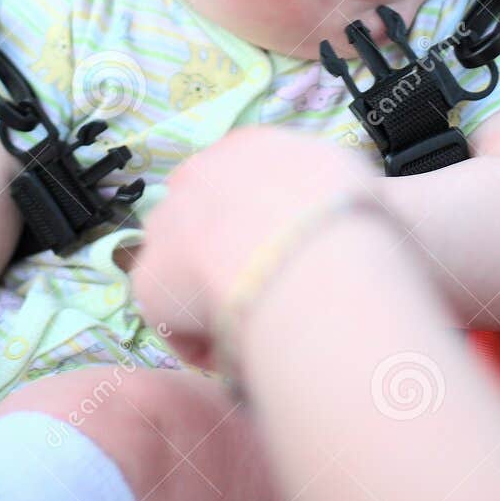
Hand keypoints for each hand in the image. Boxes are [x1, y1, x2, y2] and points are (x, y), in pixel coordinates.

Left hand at [133, 124, 378, 369]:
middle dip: (225, 256)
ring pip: (183, 267)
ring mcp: (166, 224)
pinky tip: (240, 353)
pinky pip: (178, 321)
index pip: (239, 183)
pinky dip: (204, 341)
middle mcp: (198, 174)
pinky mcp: (148, 279)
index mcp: (248, 147)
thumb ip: (324, 188)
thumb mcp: (350, 178)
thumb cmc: (347, 216)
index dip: (259, 225)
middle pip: (202, 219)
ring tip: (256, 328)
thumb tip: (326, 210)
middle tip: (269, 294)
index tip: (284, 257)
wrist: (308, 252)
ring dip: (210, 295)